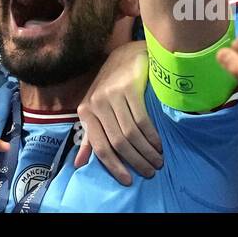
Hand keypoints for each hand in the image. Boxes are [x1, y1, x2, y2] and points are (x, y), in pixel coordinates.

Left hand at [74, 41, 162, 184]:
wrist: (126, 55)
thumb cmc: (110, 86)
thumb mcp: (96, 110)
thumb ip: (89, 136)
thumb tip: (78, 164)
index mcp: (86, 112)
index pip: (99, 146)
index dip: (114, 166)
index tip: (128, 181)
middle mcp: (96, 103)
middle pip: (118, 142)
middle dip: (136, 161)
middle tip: (150, 172)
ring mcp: (112, 95)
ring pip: (131, 133)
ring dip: (147, 151)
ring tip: (158, 161)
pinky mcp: (129, 88)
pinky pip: (142, 119)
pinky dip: (152, 136)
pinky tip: (159, 144)